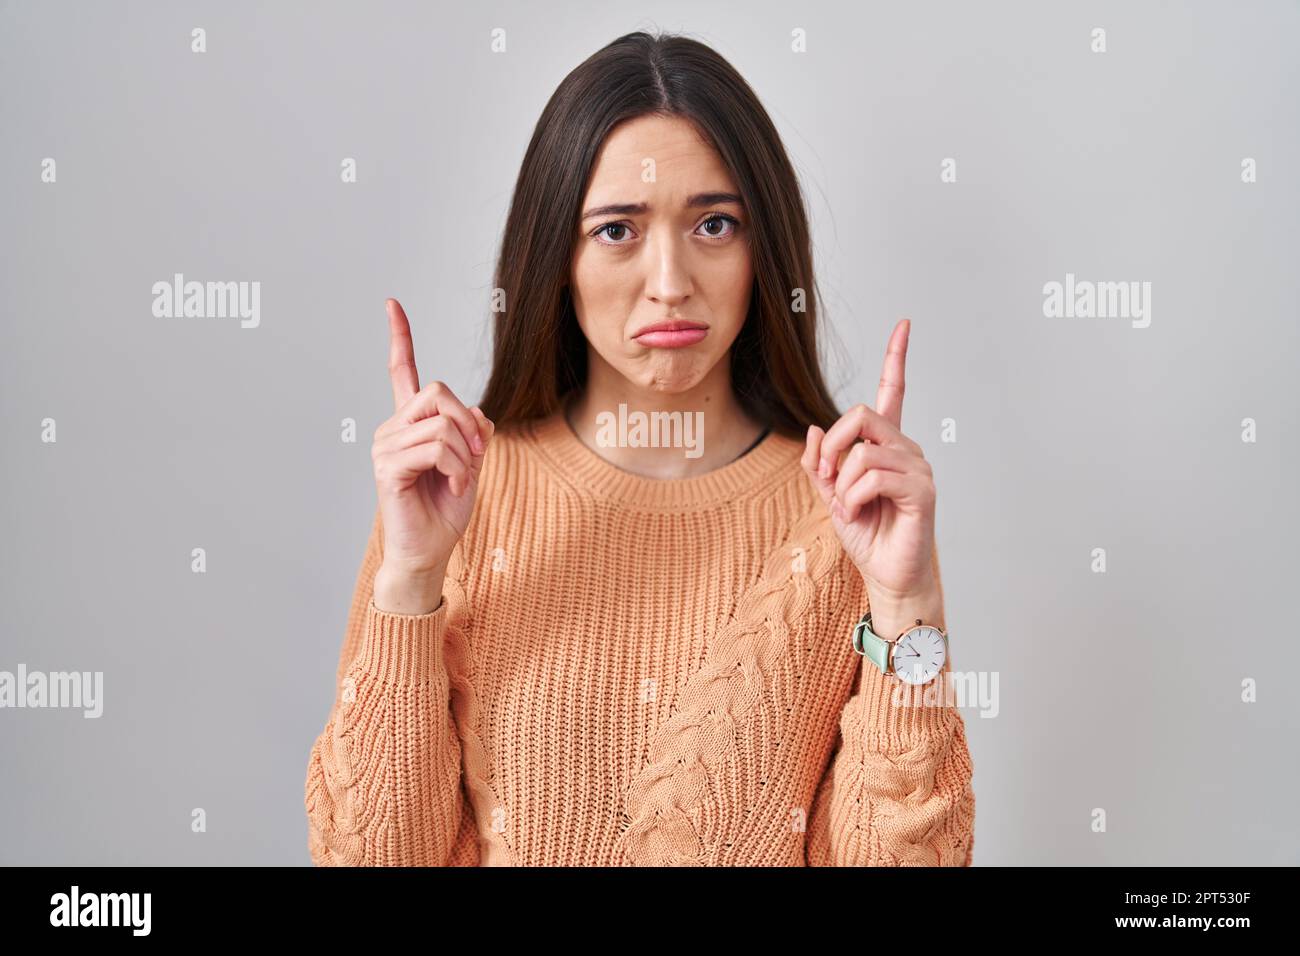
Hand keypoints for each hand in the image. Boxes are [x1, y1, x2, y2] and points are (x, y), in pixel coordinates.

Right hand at [371, 298, 493, 576]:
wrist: (430, 549)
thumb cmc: (446, 509)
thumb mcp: (472, 463)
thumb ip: (474, 433)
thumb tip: (478, 414)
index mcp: (410, 422)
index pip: (401, 371)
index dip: (400, 336)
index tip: (392, 303)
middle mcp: (392, 428)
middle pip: (439, 392)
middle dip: (468, 423)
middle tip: (475, 456)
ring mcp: (386, 446)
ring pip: (442, 423)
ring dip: (465, 455)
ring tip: (459, 480)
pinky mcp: (387, 467)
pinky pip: (436, 448)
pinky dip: (456, 469)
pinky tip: (452, 487)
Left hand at [800, 319, 937, 607]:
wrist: (886, 575)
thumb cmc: (866, 535)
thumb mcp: (830, 495)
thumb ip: (819, 463)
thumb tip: (815, 429)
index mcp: (886, 445)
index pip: (893, 392)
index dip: (897, 357)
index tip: (904, 324)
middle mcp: (906, 449)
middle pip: (860, 415)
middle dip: (833, 447)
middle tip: (828, 480)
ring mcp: (917, 468)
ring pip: (863, 452)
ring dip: (843, 484)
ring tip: (849, 507)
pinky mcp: (922, 491)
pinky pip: (874, 476)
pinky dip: (853, 497)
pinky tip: (859, 513)